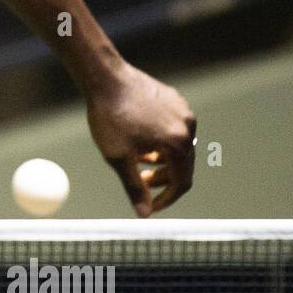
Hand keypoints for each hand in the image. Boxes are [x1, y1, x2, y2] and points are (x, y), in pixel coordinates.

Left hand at [85, 63, 196, 216]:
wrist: (105, 77)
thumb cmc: (109, 117)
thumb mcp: (118, 158)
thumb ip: (134, 187)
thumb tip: (144, 214)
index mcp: (178, 142)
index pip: (182, 182)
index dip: (167, 199)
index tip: (152, 206)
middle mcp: (188, 126)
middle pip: (183, 164)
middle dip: (163, 179)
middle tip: (142, 183)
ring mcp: (183, 110)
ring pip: (177, 146)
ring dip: (161, 161)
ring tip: (138, 162)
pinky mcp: (174, 100)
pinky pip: (173, 129)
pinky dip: (161, 142)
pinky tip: (140, 142)